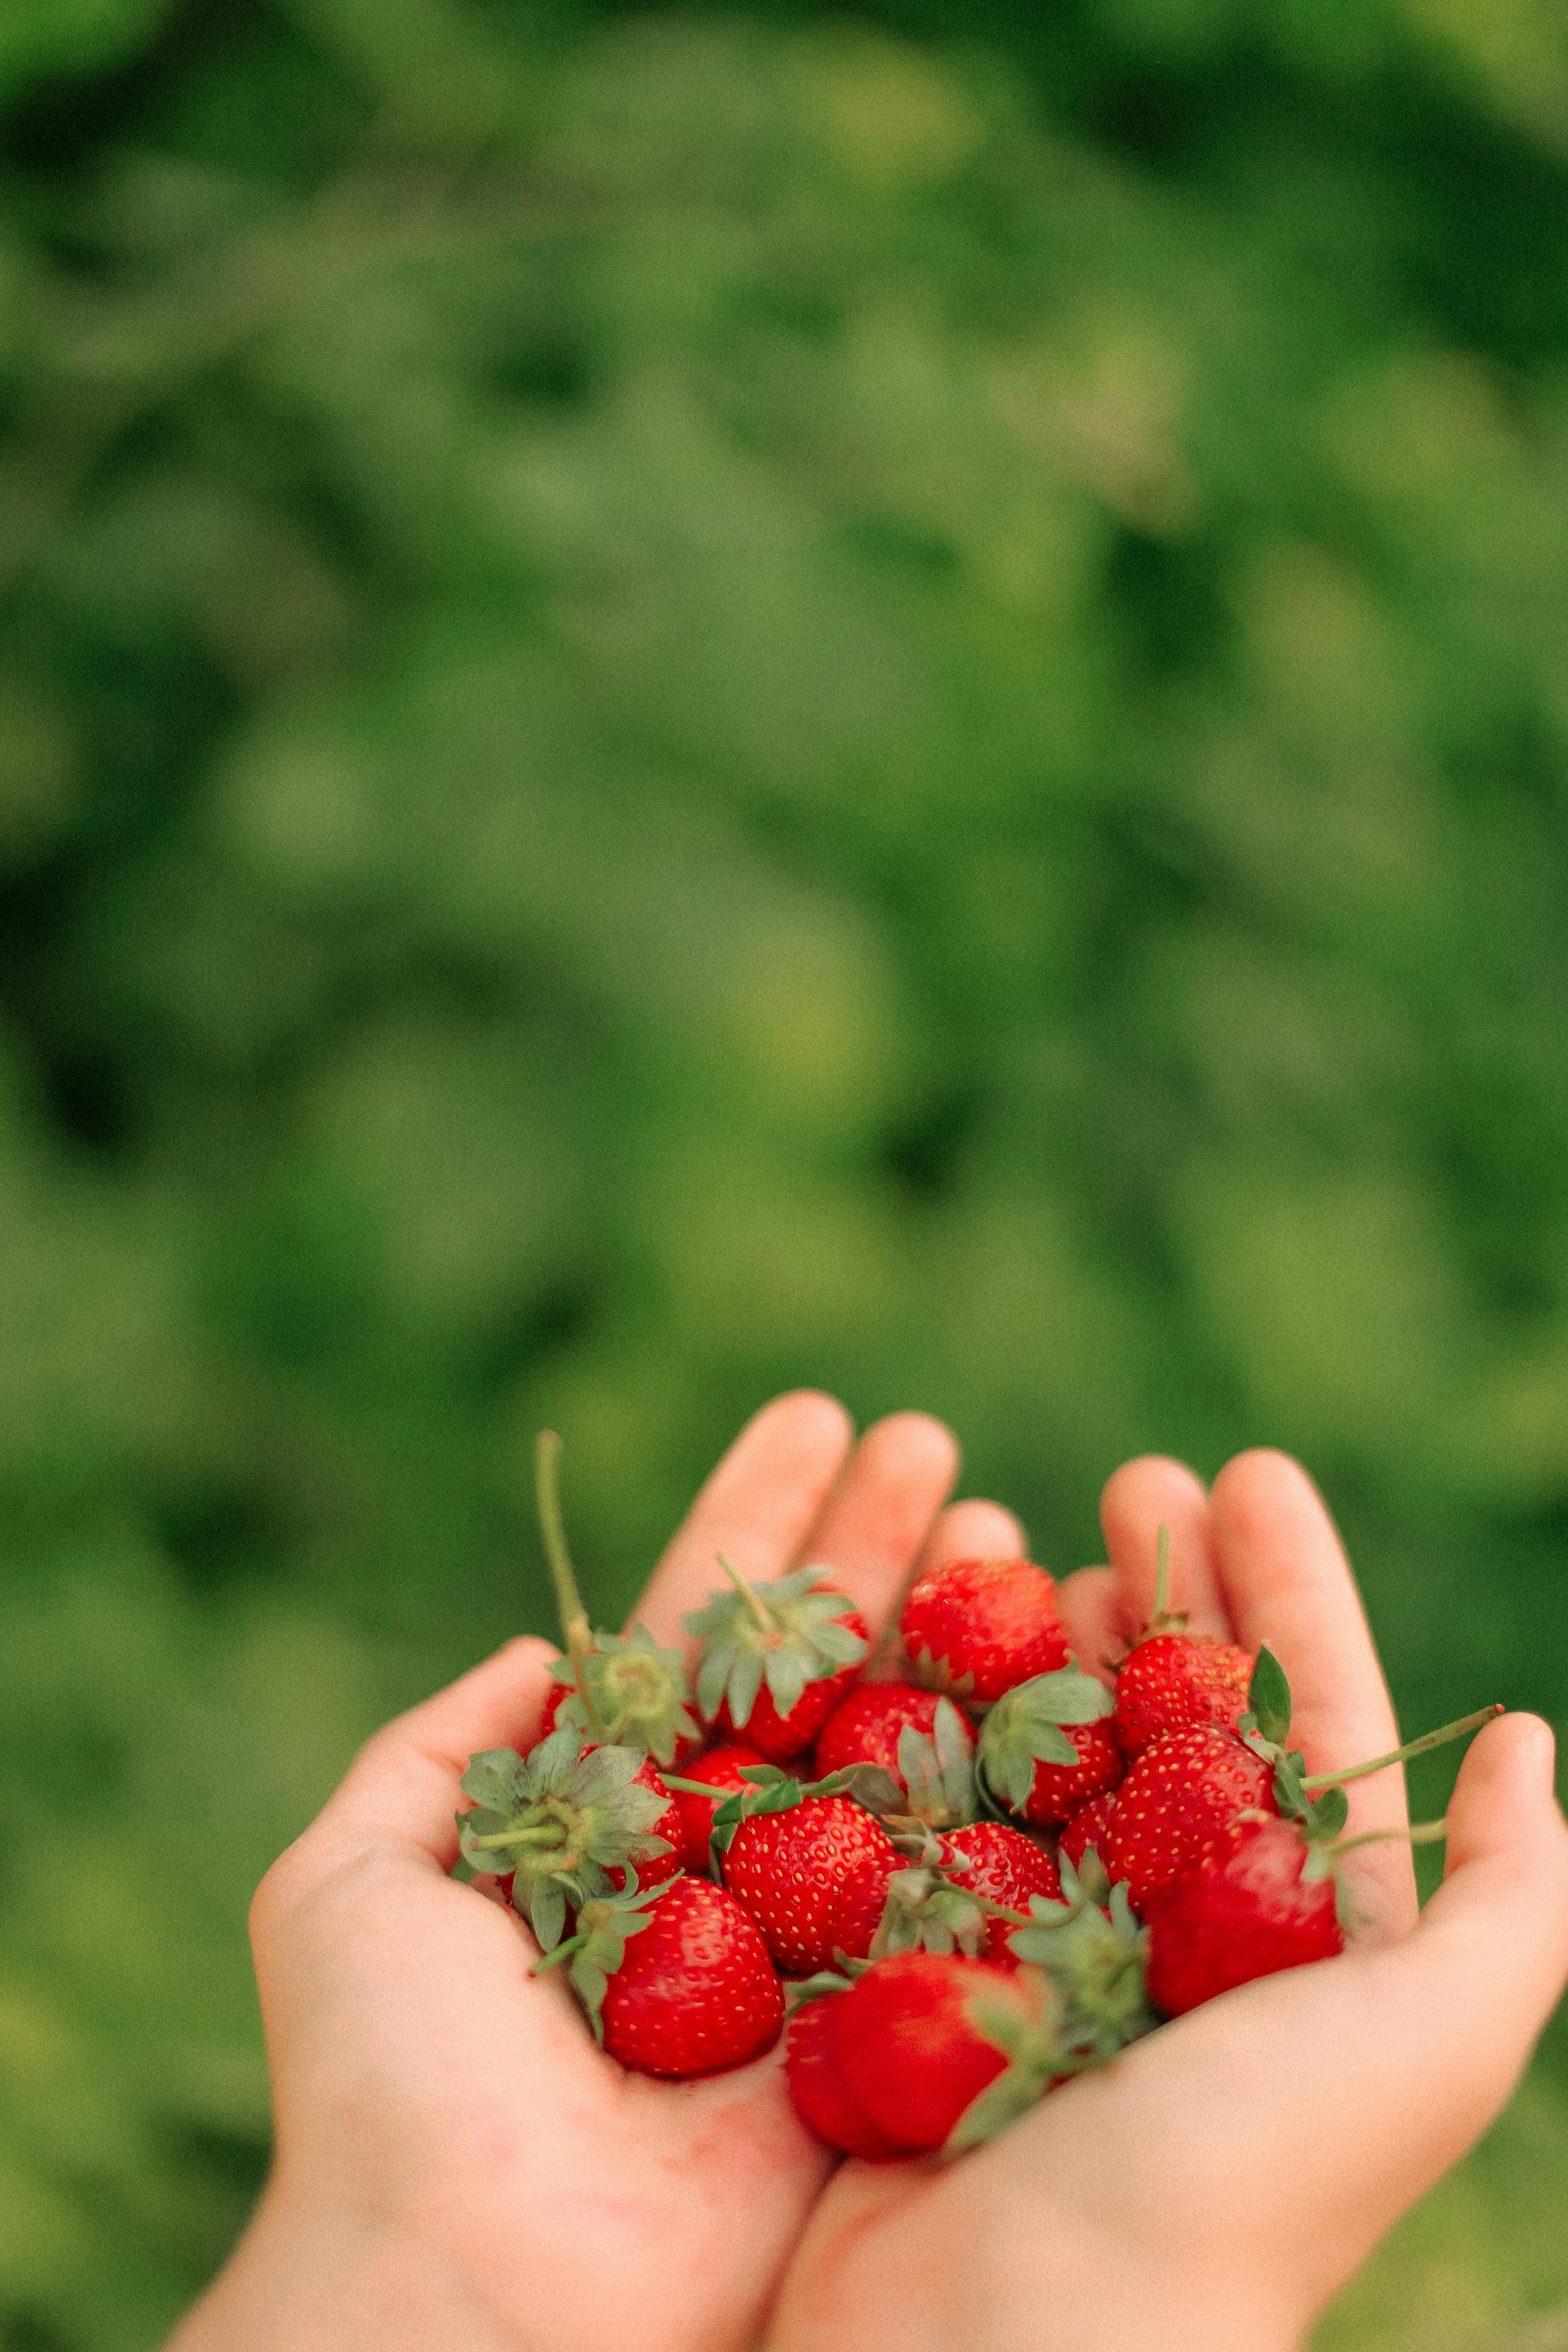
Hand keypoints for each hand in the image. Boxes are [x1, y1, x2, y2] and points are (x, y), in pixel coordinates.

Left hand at [167, 1392, 1022, 2351]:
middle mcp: (730, 1870)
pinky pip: (969, 1878)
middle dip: (873, 1555)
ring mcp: (820, 1940)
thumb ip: (436, 1752)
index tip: (818, 1421)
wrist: (477, 2290)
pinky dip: (1020, 1773)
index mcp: (620, 1826)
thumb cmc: (390, 2087)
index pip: (708, 1640)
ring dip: (955, 1630)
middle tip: (928, 1440)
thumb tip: (534, 1649)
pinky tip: (1063, 1659)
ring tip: (998, 1507)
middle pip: (821, 1676)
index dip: (759, 1530)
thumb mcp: (353, 1881)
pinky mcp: (893, 2021)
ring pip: (907, 1751)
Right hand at [768, 1450, 1567, 2351]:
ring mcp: (1038, 1951)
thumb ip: (1512, 1906)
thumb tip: (1527, 1741)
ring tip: (1024, 1531)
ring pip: (1048, 1746)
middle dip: (1163, 1589)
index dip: (1284, 1593)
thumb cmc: (1237, 2188)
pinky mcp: (922, 1971)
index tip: (1244, 1474)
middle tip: (1135, 1474)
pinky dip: (929, 1715)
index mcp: (1291, 1950)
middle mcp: (1171, 1944)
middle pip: (1170, 1718)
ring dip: (1042, 1630)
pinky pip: (929, 1809)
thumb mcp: (1431, 2046)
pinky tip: (916, 1633)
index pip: (1299, 1725)